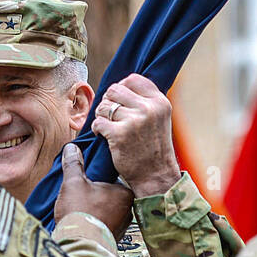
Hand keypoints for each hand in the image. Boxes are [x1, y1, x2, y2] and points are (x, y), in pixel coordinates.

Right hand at [54, 142, 133, 241]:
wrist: (79, 246)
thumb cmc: (80, 212)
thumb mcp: (74, 183)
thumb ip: (74, 164)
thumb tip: (71, 148)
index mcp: (125, 193)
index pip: (113, 177)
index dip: (98, 176)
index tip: (86, 178)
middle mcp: (129, 210)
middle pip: (110, 194)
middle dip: (96, 194)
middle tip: (80, 194)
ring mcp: (123, 226)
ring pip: (107, 210)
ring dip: (95, 208)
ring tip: (79, 208)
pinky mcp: (113, 238)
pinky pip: (104, 223)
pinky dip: (95, 221)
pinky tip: (83, 220)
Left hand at [92, 73, 180, 197]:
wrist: (156, 176)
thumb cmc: (154, 149)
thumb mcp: (159, 119)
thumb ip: (145, 102)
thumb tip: (121, 86)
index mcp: (159, 102)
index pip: (133, 79)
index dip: (121, 88)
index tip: (119, 100)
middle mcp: (148, 108)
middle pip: (115, 89)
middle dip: (108, 101)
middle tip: (109, 115)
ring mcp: (134, 121)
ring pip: (104, 106)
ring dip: (101, 116)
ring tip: (107, 127)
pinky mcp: (120, 135)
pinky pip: (98, 122)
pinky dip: (97, 129)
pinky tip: (102, 136)